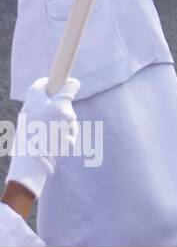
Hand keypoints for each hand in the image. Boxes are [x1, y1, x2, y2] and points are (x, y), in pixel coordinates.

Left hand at [5, 77, 79, 197]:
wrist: (33, 164)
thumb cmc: (44, 133)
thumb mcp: (59, 108)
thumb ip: (67, 93)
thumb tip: (73, 82)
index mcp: (33, 100)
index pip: (43, 83)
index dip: (57, 82)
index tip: (68, 85)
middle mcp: (35, 110)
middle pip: (59, 102)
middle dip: (68, 111)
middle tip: (66, 117)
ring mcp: (40, 125)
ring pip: (63, 119)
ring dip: (68, 127)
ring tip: (62, 135)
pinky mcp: (45, 138)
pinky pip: (62, 132)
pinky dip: (65, 137)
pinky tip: (62, 144)